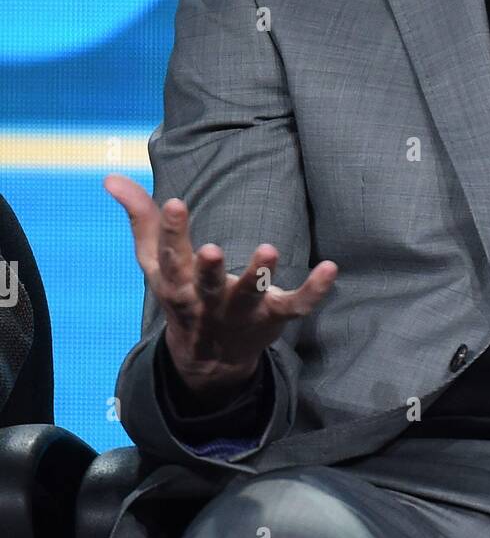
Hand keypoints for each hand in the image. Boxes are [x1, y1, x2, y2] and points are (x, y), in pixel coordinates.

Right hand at [104, 174, 336, 396]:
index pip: (170, 258)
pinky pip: (297, 305)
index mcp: (178, 285)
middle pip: (207, 286)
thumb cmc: (182, 296)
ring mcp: (243, 312)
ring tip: (268, 249)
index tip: (173, 203)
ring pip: (250, 295)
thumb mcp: (156, 263)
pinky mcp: (274, 317)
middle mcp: (208, 301)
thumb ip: (142, 219)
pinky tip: (330, 268)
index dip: (170, 232)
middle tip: (210, 249)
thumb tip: (111, 177)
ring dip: (258, 274)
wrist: (210, 360)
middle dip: (208, 270)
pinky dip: (314, 290)